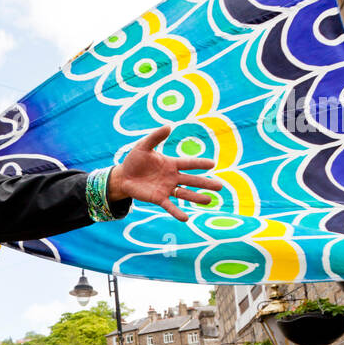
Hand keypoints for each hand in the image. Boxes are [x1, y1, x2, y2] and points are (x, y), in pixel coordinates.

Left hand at [107, 126, 222, 221]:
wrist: (123, 176)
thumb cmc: (135, 160)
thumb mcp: (143, 146)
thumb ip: (155, 137)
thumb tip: (169, 126)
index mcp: (171, 164)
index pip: (189, 163)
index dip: (200, 163)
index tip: (213, 164)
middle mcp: (172, 177)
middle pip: (192, 180)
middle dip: (206, 183)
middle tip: (220, 187)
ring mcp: (166, 188)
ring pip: (185, 194)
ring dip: (196, 197)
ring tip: (209, 201)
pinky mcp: (158, 198)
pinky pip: (170, 206)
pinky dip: (177, 212)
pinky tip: (186, 218)